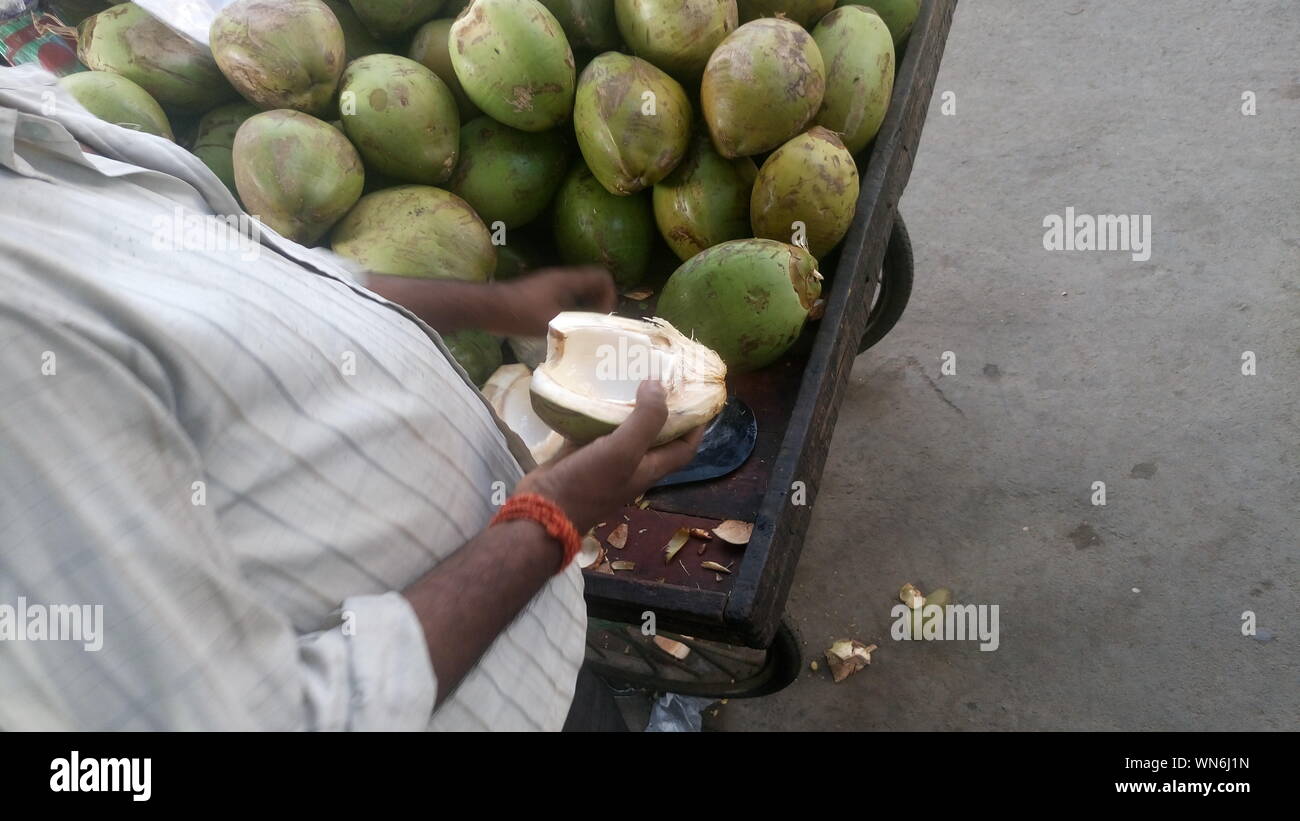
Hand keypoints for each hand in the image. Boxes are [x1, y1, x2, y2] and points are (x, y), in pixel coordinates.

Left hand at [494, 266, 616, 336]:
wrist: (488, 309)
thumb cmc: (521, 313)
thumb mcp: (554, 322)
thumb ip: (579, 324)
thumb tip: (599, 329)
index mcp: (568, 280)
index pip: (602, 278)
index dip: (609, 296)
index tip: (604, 317)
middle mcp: (561, 279)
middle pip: (592, 285)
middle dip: (599, 304)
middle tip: (597, 326)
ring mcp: (550, 285)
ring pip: (578, 293)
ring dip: (585, 309)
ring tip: (583, 331)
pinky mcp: (540, 294)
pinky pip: (565, 299)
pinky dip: (571, 311)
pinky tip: (565, 330)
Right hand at [514, 381, 704, 533]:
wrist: (543, 509)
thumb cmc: (589, 483)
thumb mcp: (624, 451)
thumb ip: (646, 419)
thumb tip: (658, 384)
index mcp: (649, 468)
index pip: (684, 447)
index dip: (696, 426)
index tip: (698, 397)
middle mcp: (632, 464)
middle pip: (655, 435)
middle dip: (662, 408)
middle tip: (661, 376)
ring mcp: (605, 460)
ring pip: (623, 429)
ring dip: (628, 406)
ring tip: (629, 376)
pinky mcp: (580, 454)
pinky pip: (594, 428)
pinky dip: (597, 411)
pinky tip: (594, 390)